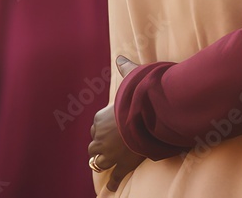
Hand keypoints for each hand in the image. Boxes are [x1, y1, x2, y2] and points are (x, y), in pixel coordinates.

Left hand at [88, 57, 143, 191]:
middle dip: (99, 145)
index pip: (96, 125)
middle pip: (94, 144)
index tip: (110, 126)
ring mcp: (110, 152)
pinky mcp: (122, 163)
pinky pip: (114, 175)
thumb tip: (120, 56)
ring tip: (106, 162)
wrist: (147, 118)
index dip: (102, 127)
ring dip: (102, 160)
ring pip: (99, 159)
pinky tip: (110, 187)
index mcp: (101, 117)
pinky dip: (112, 182)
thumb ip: (124, 69)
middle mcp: (101, 137)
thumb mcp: (131, 80)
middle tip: (108, 145)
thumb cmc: (139, 98)